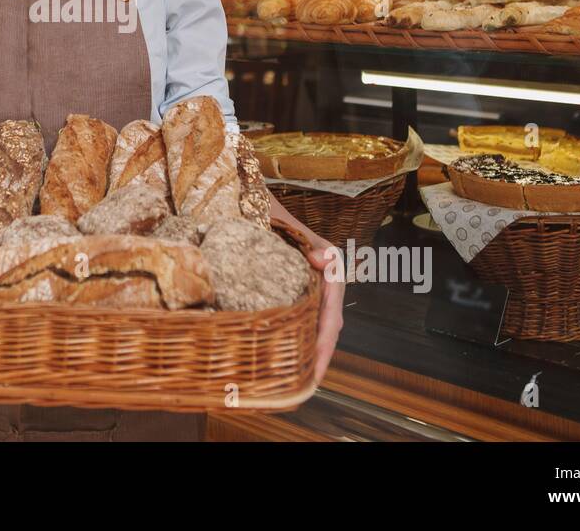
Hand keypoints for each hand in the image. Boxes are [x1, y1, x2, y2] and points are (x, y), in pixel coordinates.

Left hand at [269, 195, 343, 386]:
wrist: (248, 194)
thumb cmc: (266, 208)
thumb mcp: (284, 223)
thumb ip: (309, 243)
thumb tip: (328, 261)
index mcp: (328, 265)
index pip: (331, 312)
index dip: (324, 343)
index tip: (316, 369)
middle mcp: (324, 275)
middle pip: (328, 323)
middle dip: (319, 354)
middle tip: (306, 386)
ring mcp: (311, 280)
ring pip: (317, 322)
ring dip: (311, 348)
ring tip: (300, 379)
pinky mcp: (296, 284)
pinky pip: (303, 315)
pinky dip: (299, 335)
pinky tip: (289, 353)